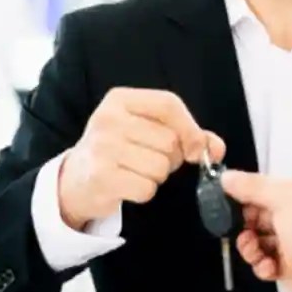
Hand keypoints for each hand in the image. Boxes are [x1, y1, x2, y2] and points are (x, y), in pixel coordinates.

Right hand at [58, 87, 224, 230]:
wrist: (75, 179)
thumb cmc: (117, 150)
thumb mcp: (145, 130)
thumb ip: (185, 134)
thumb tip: (216, 147)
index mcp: (120, 99)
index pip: (168, 104)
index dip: (190, 128)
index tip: (196, 148)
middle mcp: (108, 119)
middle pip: (169, 140)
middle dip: (170, 158)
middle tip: (150, 160)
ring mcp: (103, 148)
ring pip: (161, 167)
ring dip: (157, 177)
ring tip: (136, 172)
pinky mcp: (102, 177)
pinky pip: (147, 188)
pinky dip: (144, 192)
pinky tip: (128, 186)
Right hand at [222, 171, 291, 291]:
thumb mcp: (287, 200)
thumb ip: (254, 188)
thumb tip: (227, 177)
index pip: (267, 189)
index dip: (246, 194)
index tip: (224, 200)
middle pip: (259, 215)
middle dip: (245, 223)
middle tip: (241, 229)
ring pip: (259, 241)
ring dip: (250, 246)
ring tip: (254, 251)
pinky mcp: (290, 269)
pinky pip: (265, 263)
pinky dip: (262, 266)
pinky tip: (269, 267)